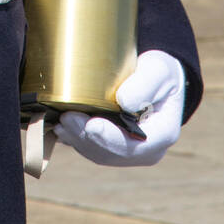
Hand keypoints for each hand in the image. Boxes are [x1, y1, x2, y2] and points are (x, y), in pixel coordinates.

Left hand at [53, 50, 185, 166]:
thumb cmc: (159, 73)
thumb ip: (145, 85)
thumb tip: (124, 102)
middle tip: (67, 118)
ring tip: (61, 122)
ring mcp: (128, 150)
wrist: (156, 78)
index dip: (111, 139)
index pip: (136, 145)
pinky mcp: (112, 145)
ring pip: (99, 153)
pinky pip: (92, 147)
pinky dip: (75, 138)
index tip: (92, 125)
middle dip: (87, 137)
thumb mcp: (158, 71)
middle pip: (112, 152)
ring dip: (77, 139)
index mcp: (162, 134)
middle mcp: (145, 150)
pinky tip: (60, 127)